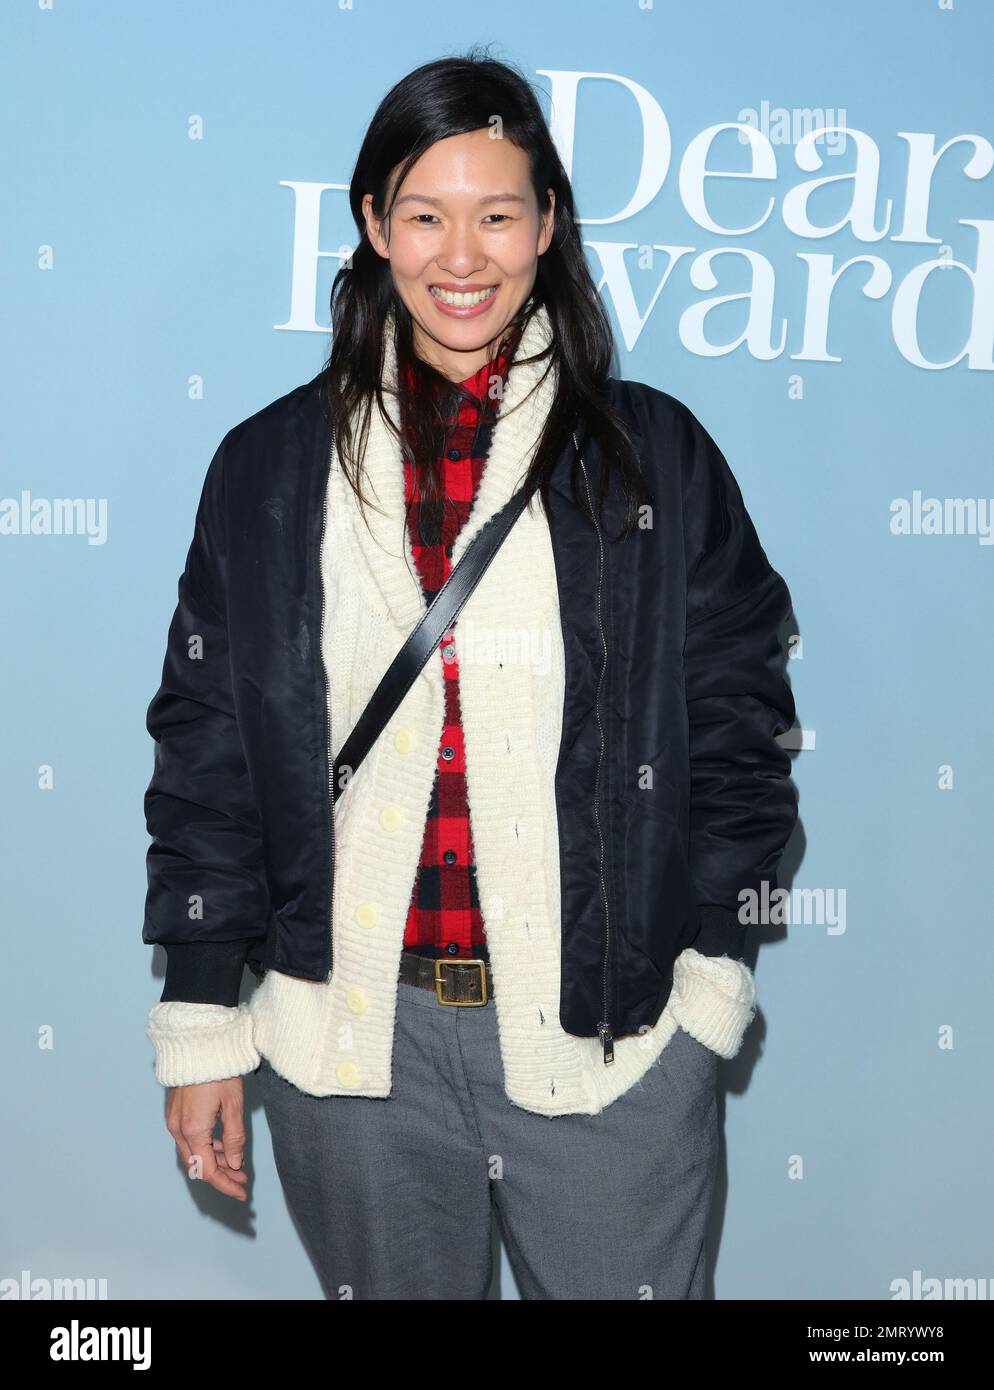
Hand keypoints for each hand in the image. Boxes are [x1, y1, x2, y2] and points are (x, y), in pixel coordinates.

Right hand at [165, 1076, 248, 1200]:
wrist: (196, 1043)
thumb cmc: (217, 1070)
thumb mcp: (233, 1104)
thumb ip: (234, 1137)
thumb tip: (234, 1163)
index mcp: (193, 1131)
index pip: (209, 1171)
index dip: (226, 1185)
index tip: (243, 1193)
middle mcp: (178, 1129)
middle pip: (198, 1165)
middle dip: (221, 1176)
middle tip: (243, 1180)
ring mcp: (174, 1121)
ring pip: (193, 1153)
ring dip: (214, 1162)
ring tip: (237, 1164)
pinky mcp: (175, 1112)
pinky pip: (189, 1139)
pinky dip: (206, 1147)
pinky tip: (222, 1146)